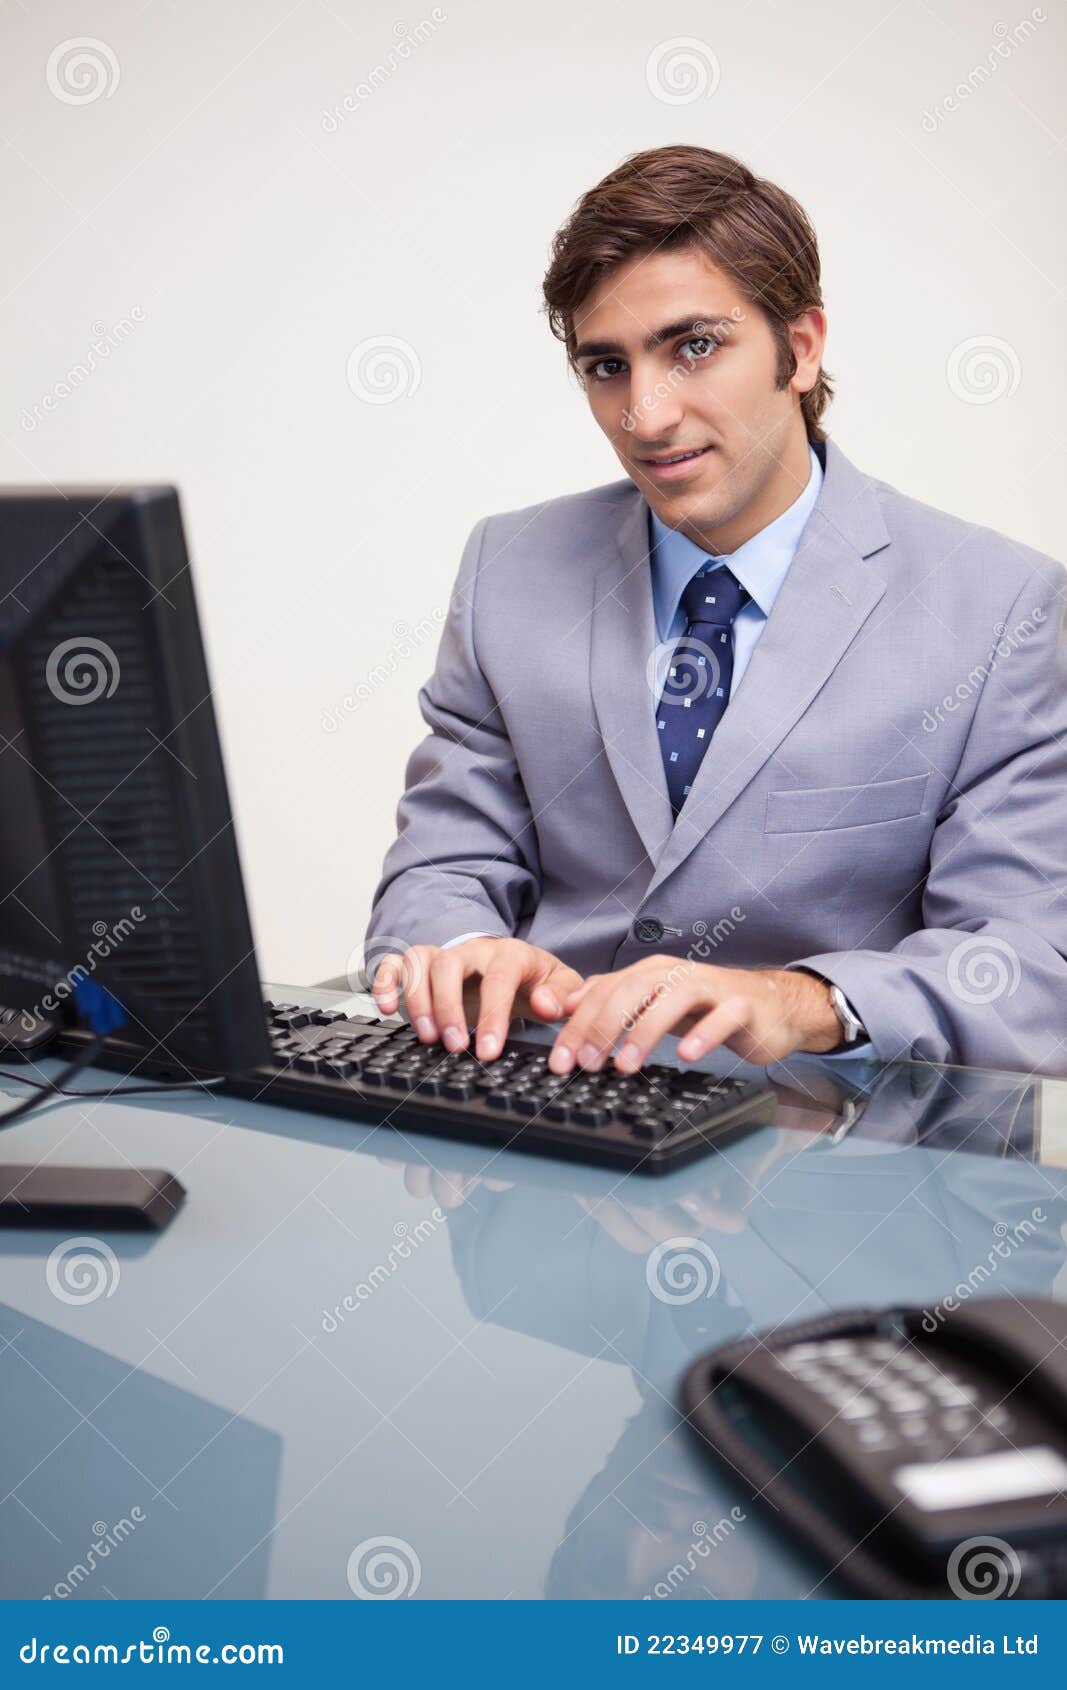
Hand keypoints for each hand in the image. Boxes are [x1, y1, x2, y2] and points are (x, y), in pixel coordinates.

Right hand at [371, 937, 583, 1060]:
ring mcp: (445, 955)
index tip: (488, 1051)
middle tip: (454, 1047)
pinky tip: (386, 1009)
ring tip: (427, 1038)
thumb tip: (547, 1005)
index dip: (493, 1013)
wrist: (519, 968)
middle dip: (448, 1008)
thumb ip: (562, 996)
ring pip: (419, 961)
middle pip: (450, 964)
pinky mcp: (423, 965)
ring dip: (417, 1000)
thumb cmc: (538, 981)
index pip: (499, 976)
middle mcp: (473, 950)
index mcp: (511, 953)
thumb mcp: (562, 987)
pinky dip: (385, 982)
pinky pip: (395, 962)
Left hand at [548, 956, 840, 1073]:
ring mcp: (711, 988)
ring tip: (627, 1066)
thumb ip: (614, 999)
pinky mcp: (741, 1006)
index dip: (578, 1024)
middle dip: (603, 1026)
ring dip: (645, 1031)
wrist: (771, 1006)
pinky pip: (722, 1016)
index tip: (560, 1059)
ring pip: (673, 998)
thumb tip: (568, 1005)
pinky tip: (686, 1055)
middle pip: (632, 990)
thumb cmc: (707, 1006)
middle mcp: (676, 974)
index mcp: (651, 973)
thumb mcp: (654, 1001)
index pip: (605, 991)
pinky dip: (703, 1034)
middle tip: (586, 1063)